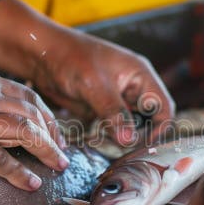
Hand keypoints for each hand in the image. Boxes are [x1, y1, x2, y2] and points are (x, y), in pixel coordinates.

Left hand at [0, 0, 174, 144]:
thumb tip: (129, 141)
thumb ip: (113, 112)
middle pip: (148, 119)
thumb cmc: (70, 58)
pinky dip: (105, 136)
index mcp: (140, 75)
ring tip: (106, 144)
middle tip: (124, 151)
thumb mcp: (94, 85)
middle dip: (139, 136)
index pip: (163, 107)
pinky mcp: (98, 107)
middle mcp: (131, 87)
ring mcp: (115, 98)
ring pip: (128, 126)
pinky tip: (94, 141)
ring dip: (120, 138)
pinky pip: (109, 127)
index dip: (159, 129)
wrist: (40, 53)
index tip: (143, 146)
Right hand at [0, 63, 67, 189]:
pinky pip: (4, 162)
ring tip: (58, 164)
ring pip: (27, 133)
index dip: (43, 113)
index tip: (52, 127)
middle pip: (33, 112)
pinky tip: (31, 182)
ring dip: (48, 150)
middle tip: (62, 149)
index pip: (25, 94)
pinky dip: (21, 173)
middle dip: (53, 132)